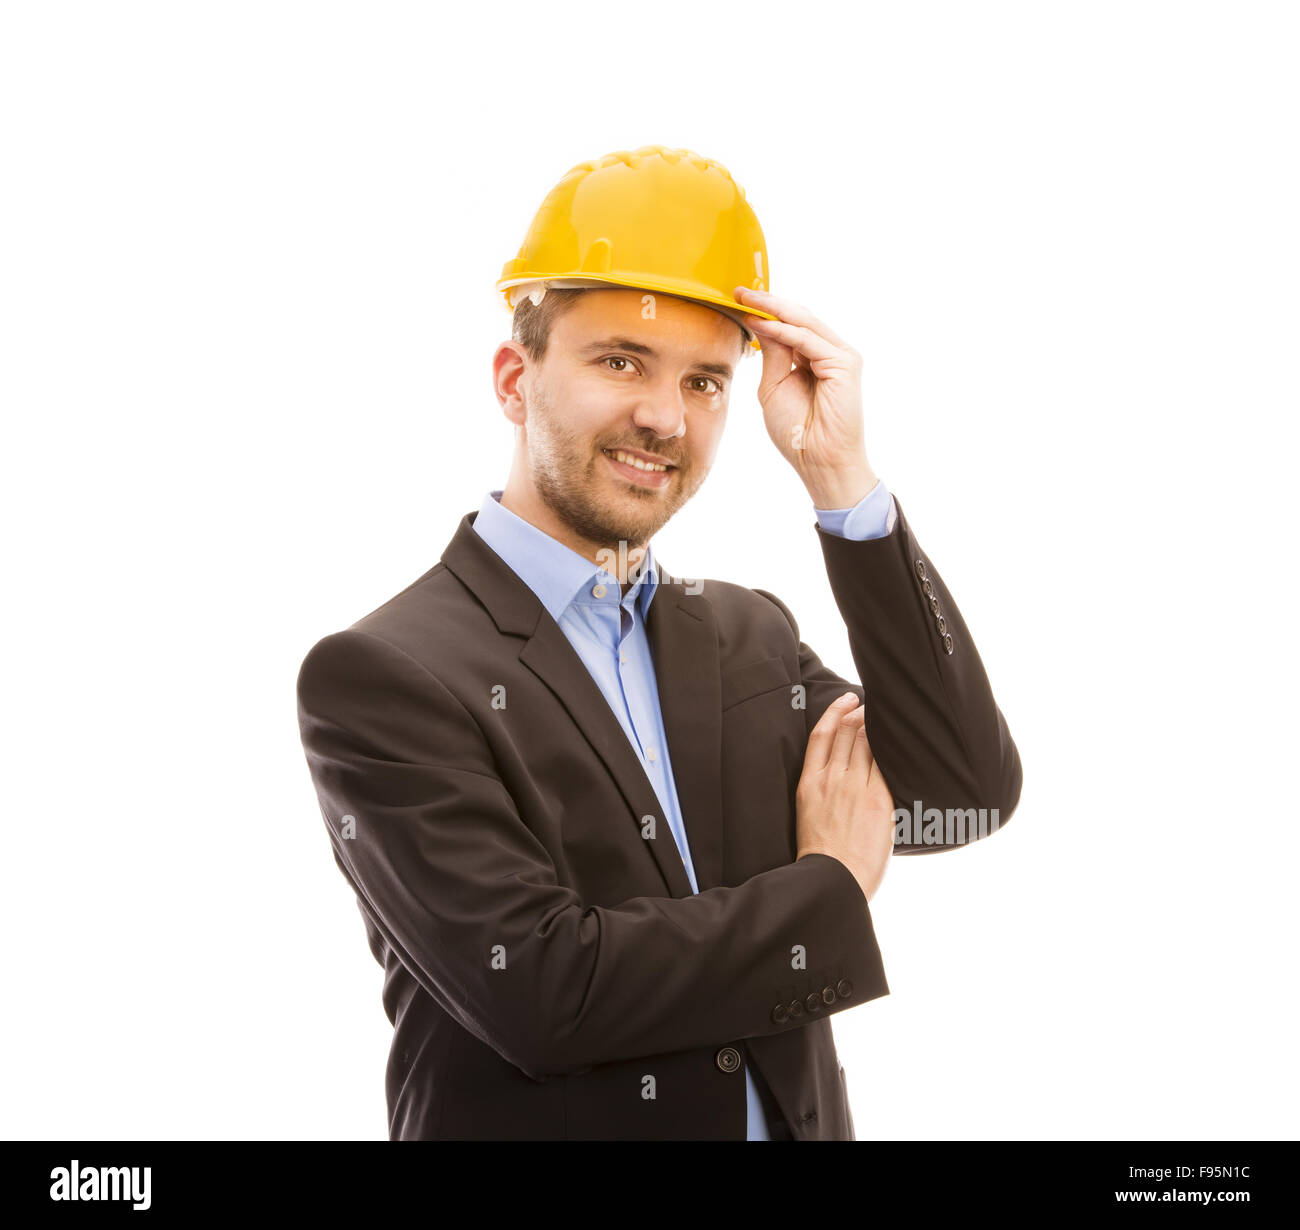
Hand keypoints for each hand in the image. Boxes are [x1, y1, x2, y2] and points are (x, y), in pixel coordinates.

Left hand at [734, 286, 876, 508]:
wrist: (817, 460)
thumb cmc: (797, 432)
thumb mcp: (774, 387)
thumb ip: (773, 356)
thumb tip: (762, 323)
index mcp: (815, 358)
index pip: (790, 325)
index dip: (766, 311)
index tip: (738, 299)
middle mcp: (831, 353)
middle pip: (798, 317)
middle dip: (768, 303)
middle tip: (739, 291)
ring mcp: (841, 357)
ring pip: (804, 322)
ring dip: (774, 309)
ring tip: (747, 299)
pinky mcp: (845, 364)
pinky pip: (808, 340)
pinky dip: (784, 331)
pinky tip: (762, 323)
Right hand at [795, 692, 895, 903]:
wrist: (831, 881)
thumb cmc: (821, 856)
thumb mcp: (809, 815)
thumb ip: (824, 791)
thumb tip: (847, 775)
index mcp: (809, 783)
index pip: (821, 735)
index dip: (835, 711)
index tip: (846, 701)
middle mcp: (830, 779)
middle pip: (847, 732)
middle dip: (861, 713)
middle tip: (872, 705)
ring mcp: (854, 787)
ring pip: (868, 743)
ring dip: (878, 726)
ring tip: (887, 718)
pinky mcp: (877, 799)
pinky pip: (886, 764)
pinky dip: (892, 748)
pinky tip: (900, 741)